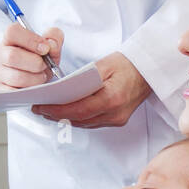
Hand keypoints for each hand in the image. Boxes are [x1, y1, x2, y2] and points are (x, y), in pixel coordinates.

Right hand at [0, 23, 63, 89]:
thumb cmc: (37, 61)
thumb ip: (54, 38)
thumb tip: (51, 44)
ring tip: (41, 77)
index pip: (12, 32)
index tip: (45, 48)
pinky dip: (28, 91)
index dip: (31, 40)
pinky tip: (34, 87)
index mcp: (9, 39)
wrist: (32, 80)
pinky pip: (13, 92)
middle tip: (44, 66)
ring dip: (35, 79)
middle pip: (12, 56)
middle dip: (35, 63)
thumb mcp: (49, 48)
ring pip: (15, 77)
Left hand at [33, 51, 150, 128]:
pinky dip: (78, 118)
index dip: (57, 111)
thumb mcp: (103, 65)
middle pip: (79, 120)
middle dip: (57, 116)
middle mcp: (115, 113)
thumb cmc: (128, 64)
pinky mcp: (118, 120)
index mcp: (112, 98)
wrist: (150, 70)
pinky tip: (66, 112)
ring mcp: (117, 119)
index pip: (78, 110)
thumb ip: (83, 79)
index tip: (41, 107)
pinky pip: (93, 122)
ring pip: (85, 123)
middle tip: (39, 109)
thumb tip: (62, 89)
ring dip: (66, 118)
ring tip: (48, 110)